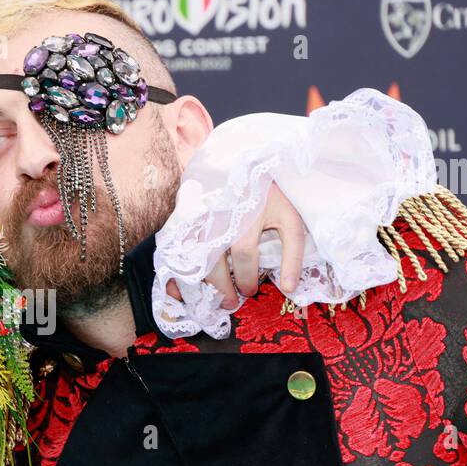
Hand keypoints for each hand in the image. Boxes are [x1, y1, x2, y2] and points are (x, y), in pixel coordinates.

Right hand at [165, 181, 306, 308]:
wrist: (240, 162)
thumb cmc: (266, 193)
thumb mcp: (288, 217)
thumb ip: (293, 252)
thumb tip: (289, 287)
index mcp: (244, 221)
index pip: (243, 259)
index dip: (246, 280)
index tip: (249, 291)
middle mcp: (217, 222)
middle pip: (213, 265)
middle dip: (222, 289)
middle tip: (229, 302)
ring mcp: (197, 220)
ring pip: (192, 260)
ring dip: (198, 285)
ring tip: (207, 298)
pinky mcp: (183, 219)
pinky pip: (175, 250)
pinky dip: (173, 272)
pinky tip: (177, 290)